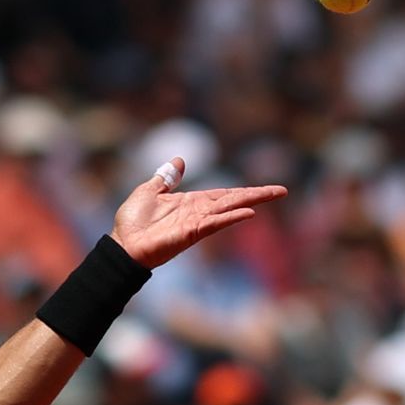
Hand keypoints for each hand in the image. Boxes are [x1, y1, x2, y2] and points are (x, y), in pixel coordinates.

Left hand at [107, 157, 288, 268]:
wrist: (123, 244)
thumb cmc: (133, 221)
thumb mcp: (150, 190)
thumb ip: (167, 177)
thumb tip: (180, 160)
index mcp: (192, 201)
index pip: (224, 194)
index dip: (244, 190)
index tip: (265, 188)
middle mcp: (200, 211)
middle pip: (234, 199)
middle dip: (258, 194)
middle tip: (282, 190)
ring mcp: (198, 222)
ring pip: (230, 207)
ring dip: (252, 201)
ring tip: (274, 194)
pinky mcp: (192, 232)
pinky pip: (216, 222)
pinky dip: (232, 217)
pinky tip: (249, 212)